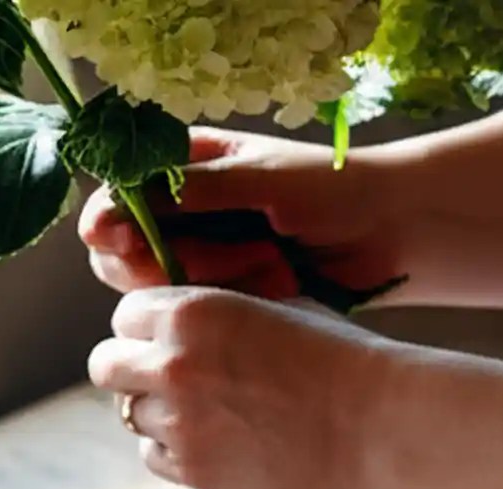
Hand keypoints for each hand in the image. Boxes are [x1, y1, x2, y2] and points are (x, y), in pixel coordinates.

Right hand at [79, 126, 410, 299]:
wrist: (393, 230)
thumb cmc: (333, 186)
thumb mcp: (258, 178)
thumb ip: (189, 190)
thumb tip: (117, 205)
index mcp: (184, 165)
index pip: (117, 196)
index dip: (109, 221)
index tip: (122, 239)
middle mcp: (182, 210)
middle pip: (121, 251)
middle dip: (163, 260)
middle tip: (226, 257)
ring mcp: (201, 254)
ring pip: (156, 286)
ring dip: (209, 277)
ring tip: (270, 261)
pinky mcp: (224, 293)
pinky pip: (198, 308)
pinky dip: (233, 297)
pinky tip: (277, 280)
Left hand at [88, 286, 401, 488]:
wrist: (379, 420)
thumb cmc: (336, 353)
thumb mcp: (272, 304)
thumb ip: (212, 312)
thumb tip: (170, 321)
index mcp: (190, 312)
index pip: (125, 314)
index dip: (146, 326)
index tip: (168, 338)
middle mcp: (173, 364)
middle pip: (105, 365)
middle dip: (129, 368)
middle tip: (166, 378)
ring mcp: (180, 422)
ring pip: (131, 414)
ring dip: (159, 412)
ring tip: (210, 413)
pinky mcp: (195, 470)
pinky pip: (155, 457)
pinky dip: (175, 451)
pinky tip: (218, 442)